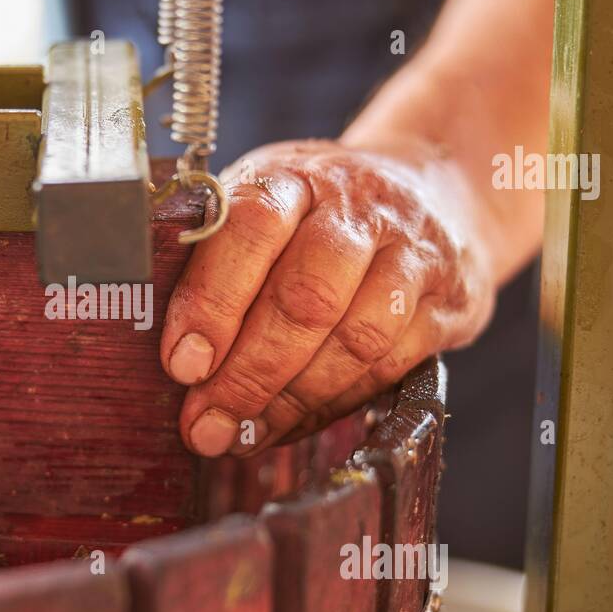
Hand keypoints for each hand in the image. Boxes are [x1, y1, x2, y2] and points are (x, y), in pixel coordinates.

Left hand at [161, 139, 497, 456]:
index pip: (251, 228)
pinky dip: (332, 406)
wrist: (436, 187)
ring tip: (239, 434)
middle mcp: (359, 207)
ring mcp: (413, 253)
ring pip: (355, 340)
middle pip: (306, 296)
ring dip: (290, 400)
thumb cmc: (319, 212)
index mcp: (295, 176)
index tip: (181, 364)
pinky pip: (389, 367)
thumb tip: (163, 346)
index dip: (212, 301)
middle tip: (203, 424)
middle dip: (247, 373)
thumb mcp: (265, 203)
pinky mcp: (449, 301)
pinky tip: (288, 425)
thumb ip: (217, 256)